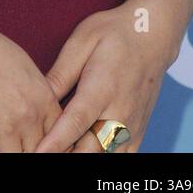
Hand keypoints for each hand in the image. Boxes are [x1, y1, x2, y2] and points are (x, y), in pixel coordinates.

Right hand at [0, 8, 65, 152]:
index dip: (51, 146)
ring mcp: (6, 130)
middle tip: (15, 144)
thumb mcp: (23, 67)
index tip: (39, 145)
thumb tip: (40, 113)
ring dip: (9, 153)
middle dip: (29, 150)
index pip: (62, 138)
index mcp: (43, 99)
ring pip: (20, 159)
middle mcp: (30, 118)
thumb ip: (37, 95)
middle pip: (42, 153)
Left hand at [33, 0, 177, 152]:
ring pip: (104, 157)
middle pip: (89, 148)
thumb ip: (61, 73)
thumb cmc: (114, 33)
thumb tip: (38, 97)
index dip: (55, 142)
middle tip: (38, 151)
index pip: (75, 122)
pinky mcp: (138, 132)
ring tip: (60, 151)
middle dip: (64, 154)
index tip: (38, 152)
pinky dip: (101, 158)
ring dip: (81, 156)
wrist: (153, 35)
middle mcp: (120, 112)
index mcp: (102, 88)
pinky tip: (83, 151)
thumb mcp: (82, 41)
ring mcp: (132, 126)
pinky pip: (121, 158)